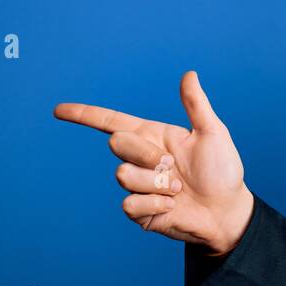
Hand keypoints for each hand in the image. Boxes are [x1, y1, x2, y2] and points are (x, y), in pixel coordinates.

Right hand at [53, 70, 253, 255]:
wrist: (227, 210)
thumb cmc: (223, 170)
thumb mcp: (212, 134)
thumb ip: (196, 105)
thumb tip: (189, 74)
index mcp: (152, 136)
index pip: (111, 122)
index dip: (84, 115)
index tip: (58, 110)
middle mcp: (140, 159)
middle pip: (117, 144)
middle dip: (147, 153)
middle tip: (173, 165)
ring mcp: (137, 185)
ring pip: (123, 175)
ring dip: (157, 183)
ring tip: (178, 189)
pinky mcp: (139, 210)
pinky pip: (130, 204)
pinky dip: (156, 204)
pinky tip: (172, 207)